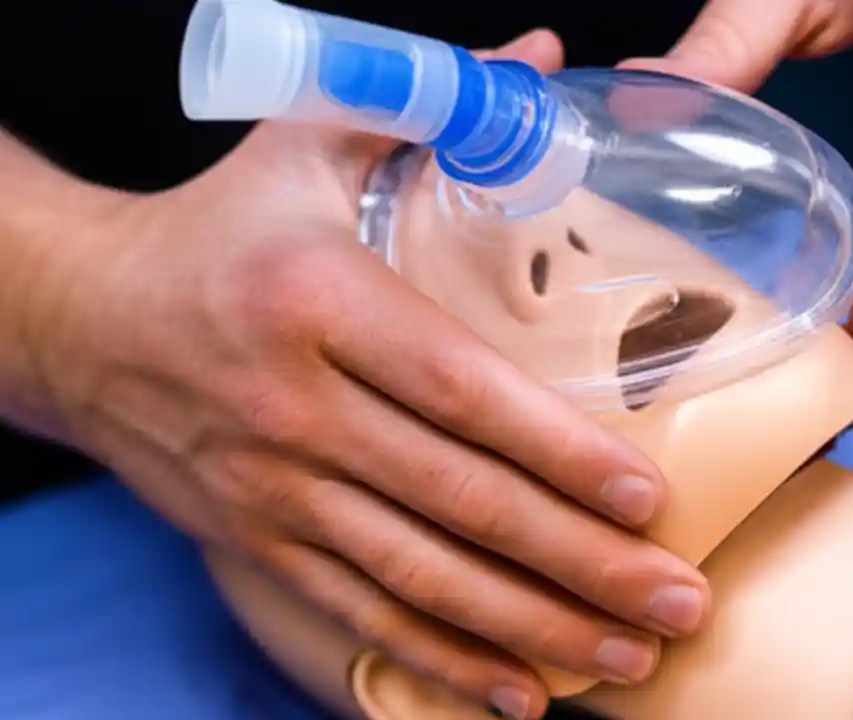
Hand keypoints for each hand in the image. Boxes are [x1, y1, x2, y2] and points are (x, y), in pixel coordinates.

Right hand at [16, 31, 707, 719]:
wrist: (78, 318)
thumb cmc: (216, 229)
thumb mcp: (307, 144)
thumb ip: (431, 105)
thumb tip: (546, 59)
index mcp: (319, 302)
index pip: (460, 391)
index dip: (558, 452)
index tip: (649, 498)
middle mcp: (294, 408)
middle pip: (460, 504)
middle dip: (581, 564)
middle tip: (681, 600)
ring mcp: (272, 490)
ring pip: (421, 578)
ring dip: (536, 628)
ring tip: (633, 655)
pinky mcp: (255, 543)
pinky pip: (361, 614)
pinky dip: (444, 660)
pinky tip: (523, 692)